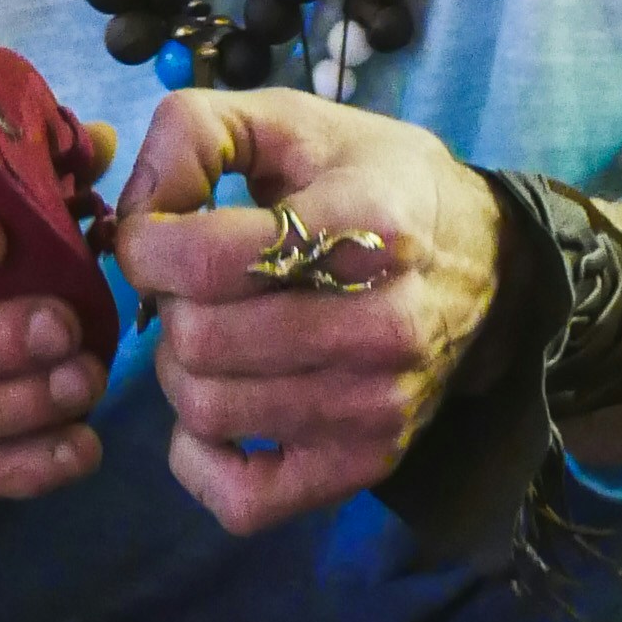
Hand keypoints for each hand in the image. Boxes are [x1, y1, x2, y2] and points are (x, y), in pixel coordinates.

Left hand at [114, 90, 503, 535]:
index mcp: (366, 222)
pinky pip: (240, 501)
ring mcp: (373, 408)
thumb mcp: (292, 120)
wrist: (486, 264)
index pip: (205, 259)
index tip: (158, 233)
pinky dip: (202, 459)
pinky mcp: (363, 466)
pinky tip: (221, 407)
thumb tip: (134, 214)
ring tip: (214, 330)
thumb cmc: (372, 181)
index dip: (147, 243)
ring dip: (182, 368)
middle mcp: (380, 324)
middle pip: (198, 338)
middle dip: (167, 303)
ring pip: (206, 411)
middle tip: (192, 282)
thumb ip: (196, 131)